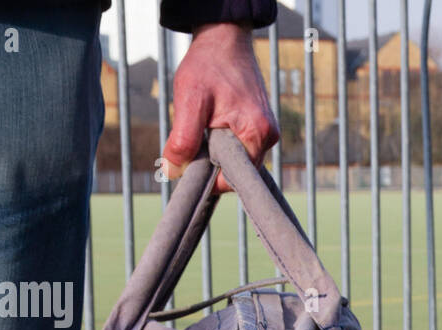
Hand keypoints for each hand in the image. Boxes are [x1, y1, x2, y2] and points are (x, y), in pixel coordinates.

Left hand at [162, 22, 279, 190]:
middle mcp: (269, 137)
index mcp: (258, 134)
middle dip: (210, 162)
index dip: (208, 177)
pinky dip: (220, 142)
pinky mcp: (260, 127)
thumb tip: (173, 170)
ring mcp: (267, 132)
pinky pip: (238, 147)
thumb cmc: (208, 65)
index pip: (234, 179)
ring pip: (235, 159)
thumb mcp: (190, 100)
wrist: (223, 39)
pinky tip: (211, 123)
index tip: (189, 163)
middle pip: (235, 171)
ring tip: (202, 126)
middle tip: (192, 139)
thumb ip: (183, 139)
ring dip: (214, 151)